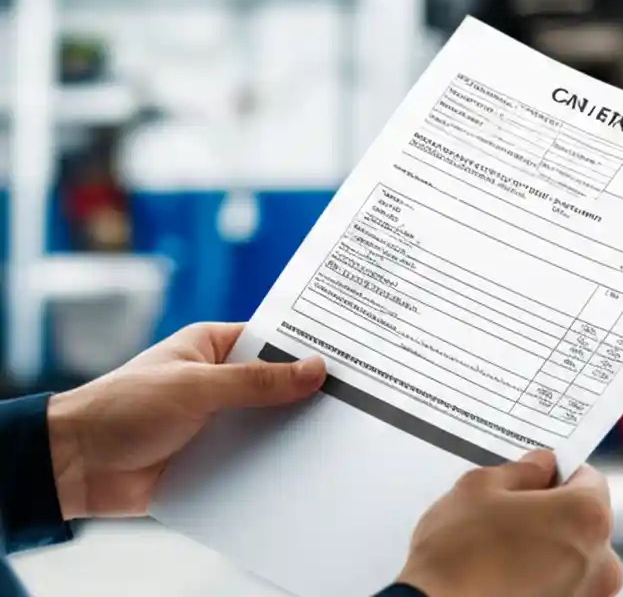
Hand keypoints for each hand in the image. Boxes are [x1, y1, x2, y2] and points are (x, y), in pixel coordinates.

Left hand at [46, 322, 325, 519]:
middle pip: (276, 388)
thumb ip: (257, 382)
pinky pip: (251, 462)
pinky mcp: (211, 461)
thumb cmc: (123, 408)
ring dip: (290, 436)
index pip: (272, 342)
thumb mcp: (196, 386)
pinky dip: (271, 467)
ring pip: (267, 427)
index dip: (307, 350)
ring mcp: (215, 424)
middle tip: (356, 404)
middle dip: (306, 398)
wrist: (74, 467)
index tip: (350, 359)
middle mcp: (217, 383)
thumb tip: (315, 370)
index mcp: (211, 348)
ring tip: (340, 441)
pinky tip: (305, 472)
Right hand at [397, 450, 622, 596]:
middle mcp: (599, 559)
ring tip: (505, 555)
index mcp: (586, 516)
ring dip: (551, 552)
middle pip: (586, 522)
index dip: (560, 476)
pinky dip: (544, 583)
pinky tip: (508, 581)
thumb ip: (522, 471)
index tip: (536, 482)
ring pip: (577, 560)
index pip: (589, 480)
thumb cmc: (458, 556)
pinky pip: (565, 589)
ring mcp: (588, 595)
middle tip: (512, 520)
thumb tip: (542, 466)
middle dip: (556, 516)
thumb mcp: (480, 488)